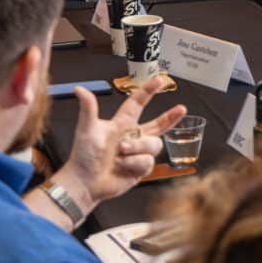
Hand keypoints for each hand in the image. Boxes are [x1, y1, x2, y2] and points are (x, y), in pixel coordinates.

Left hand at [53, 76, 186, 209]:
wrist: (86, 182)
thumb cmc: (83, 155)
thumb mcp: (86, 130)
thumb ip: (88, 109)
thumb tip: (79, 88)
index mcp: (121, 124)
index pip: (137, 103)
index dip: (148, 91)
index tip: (159, 79)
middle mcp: (133, 136)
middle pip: (158, 124)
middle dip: (171, 117)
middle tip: (182, 108)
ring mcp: (138, 153)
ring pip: (153, 144)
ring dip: (138, 148)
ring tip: (121, 153)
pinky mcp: (141, 168)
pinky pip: (148, 161)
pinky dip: (134, 164)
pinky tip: (122, 168)